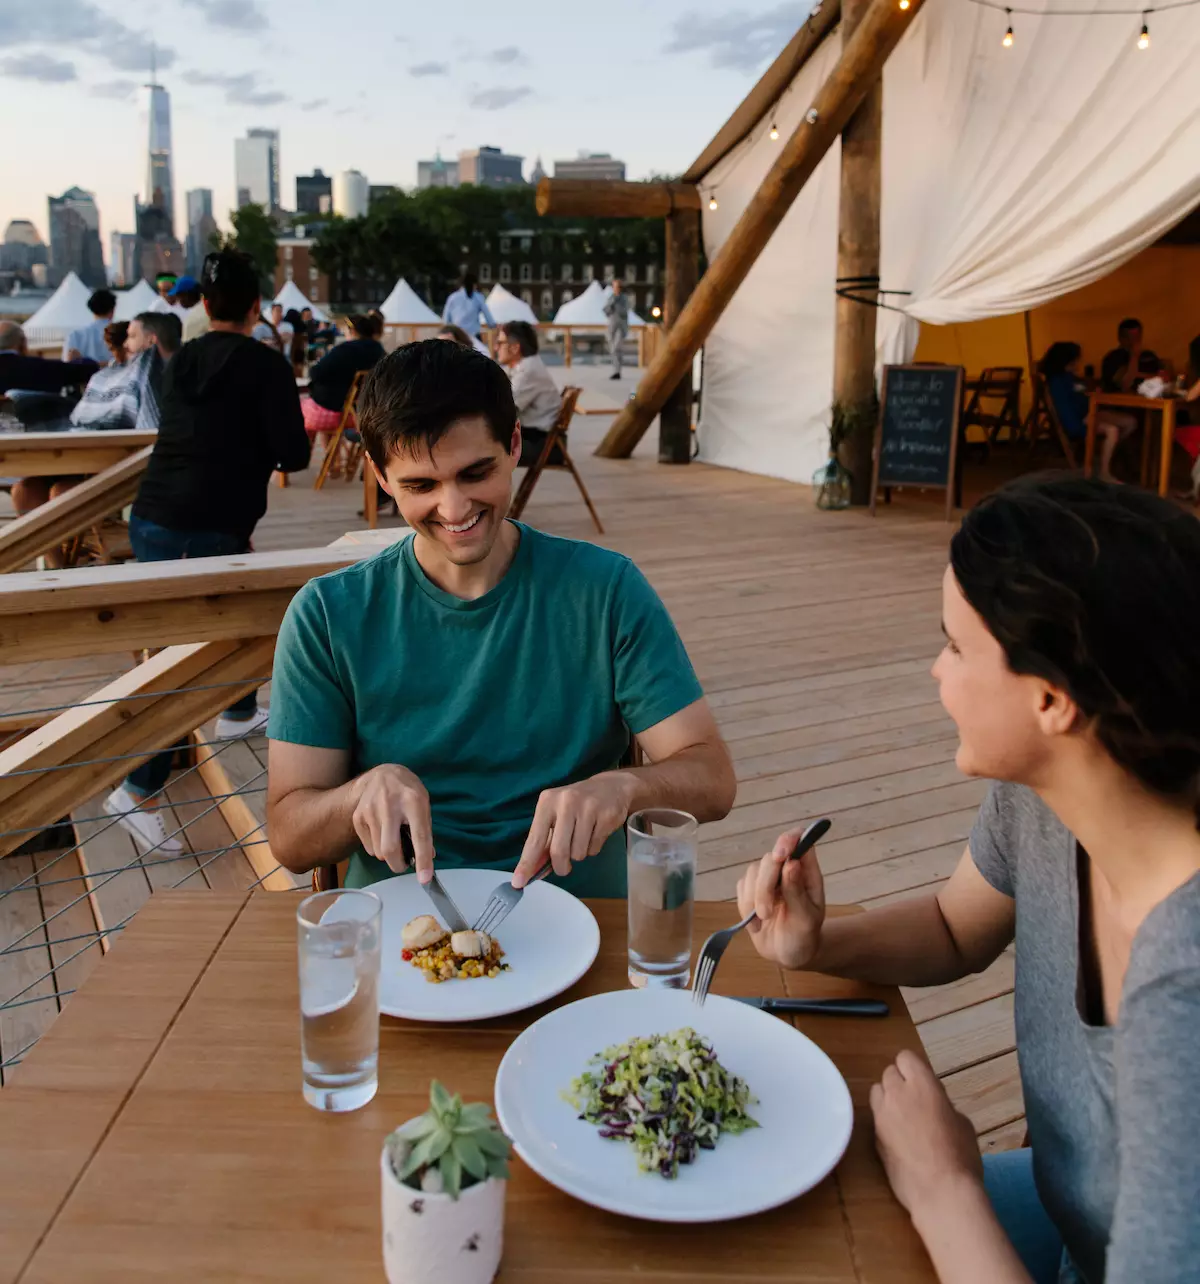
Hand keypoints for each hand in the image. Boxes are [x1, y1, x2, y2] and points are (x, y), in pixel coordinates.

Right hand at [350, 764, 433, 881]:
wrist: (383, 774)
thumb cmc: (408, 792)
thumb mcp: (423, 805)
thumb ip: (425, 832)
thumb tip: (428, 859)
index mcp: (413, 801)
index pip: (419, 836)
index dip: (422, 860)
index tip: (425, 879)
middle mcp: (389, 805)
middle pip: (390, 849)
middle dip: (398, 865)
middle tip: (404, 863)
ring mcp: (370, 810)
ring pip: (379, 852)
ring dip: (389, 855)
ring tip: (394, 839)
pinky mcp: (358, 816)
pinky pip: (368, 847)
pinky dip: (377, 848)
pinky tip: (382, 833)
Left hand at [512, 772, 635, 887]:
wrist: (612, 787)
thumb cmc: (577, 804)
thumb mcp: (556, 815)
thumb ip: (544, 842)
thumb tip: (532, 871)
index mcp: (548, 801)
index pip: (535, 839)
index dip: (527, 863)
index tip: (518, 882)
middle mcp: (566, 802)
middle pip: (558, 851)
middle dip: (561, 866)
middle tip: (564, 867)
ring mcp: (588, 808)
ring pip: (578, 853)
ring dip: (579, 854)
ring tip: (583, 837)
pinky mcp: (606, 817)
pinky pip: (594, 849)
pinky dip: (593, 848)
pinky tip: (595, 832)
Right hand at [735, 828, 825, 969]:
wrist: (787, 955)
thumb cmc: (804, 936)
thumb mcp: (806, 919)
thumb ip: (797, 891)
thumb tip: (791, 863)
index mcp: (807, 871)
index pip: (799, 839)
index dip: (789, 840)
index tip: (780, 855)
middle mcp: (786, 869)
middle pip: (769, 858)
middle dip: (765, 886)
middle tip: (767, 913)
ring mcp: (767, 878)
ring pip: (752, 872)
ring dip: (754, 900)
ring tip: (764, 921)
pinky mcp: (751, 889)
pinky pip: (741, 887)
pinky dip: (745, 905)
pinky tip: (756, 922)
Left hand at [870, 1049, 982, 1222]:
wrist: (941, 1192)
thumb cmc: (961, 1156)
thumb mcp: (962, 1123)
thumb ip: (942, 1105)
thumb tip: (933, 1104)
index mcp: (923, 1085)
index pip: (906, 1058)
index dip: (913, 1069)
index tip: (923, 1083)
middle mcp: (897, 1094)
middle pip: (888, 1073)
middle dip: (900, 1083)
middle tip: (915, 1102)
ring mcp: (882, 1114)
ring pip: (877, 1092)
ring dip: (888, 1098)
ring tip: (903, 1118)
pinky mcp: (873, 1136)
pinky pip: (875, 1117)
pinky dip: (884, 1120)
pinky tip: (898, 1138)